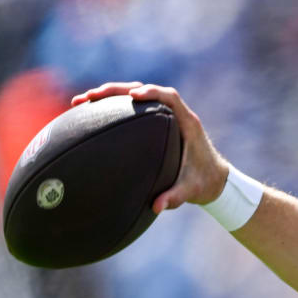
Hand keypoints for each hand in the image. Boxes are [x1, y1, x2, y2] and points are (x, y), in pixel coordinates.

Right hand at [72, 82, 228, 213]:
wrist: (214, 180)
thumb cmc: (204, 183)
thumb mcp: (191, 191)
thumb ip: (175, 198)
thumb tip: (156, 207)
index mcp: (187, 124)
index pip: (170, 98)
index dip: (152, 92)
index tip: (133, 95)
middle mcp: (176, 116)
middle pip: (146, 91)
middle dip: (117, 90)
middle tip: (90, 97)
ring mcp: (164, 118)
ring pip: (135, 97)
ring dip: (110, 96)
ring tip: (82, 102)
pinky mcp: (155, 124)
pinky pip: (133, 109)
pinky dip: (113, 109)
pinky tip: (89, 117)